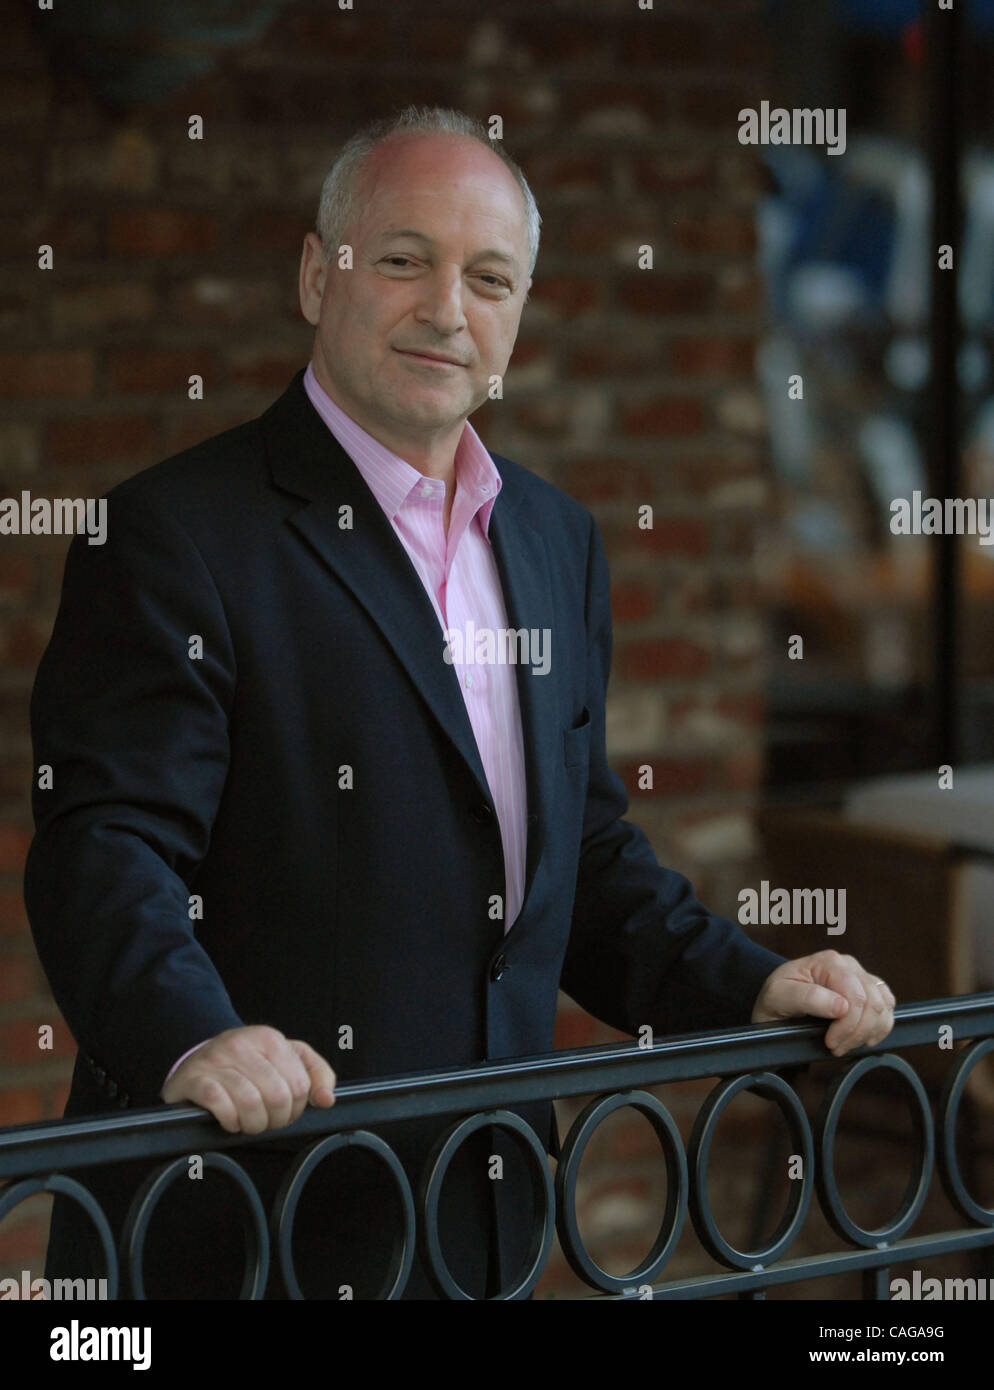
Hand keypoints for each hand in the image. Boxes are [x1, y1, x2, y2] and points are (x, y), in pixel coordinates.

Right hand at [161, 1024, 336, 1133]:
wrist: (197, 1059)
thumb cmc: (247, 1064)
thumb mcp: (287, 1060)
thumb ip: (316, 1075)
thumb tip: (326, 1099)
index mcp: (269, 1039)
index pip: (300, 1086)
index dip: (296, 1108)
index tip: (285, 1109)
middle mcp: (242, 1044)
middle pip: (278, 1097)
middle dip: (275, 1119)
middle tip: (267, 1119)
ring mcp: (216, 1059)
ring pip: (250, 1103)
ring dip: (253, 1124)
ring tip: (249, 1122)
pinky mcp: (194, 1078)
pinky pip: (221, 1106)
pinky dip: (230, 1121)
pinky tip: (230, 1120)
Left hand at [750, 950, 895, 1056]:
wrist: (779, 1000)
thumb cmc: (777, 996)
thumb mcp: (779, 996)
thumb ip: (808, 998)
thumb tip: (842, 1006)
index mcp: (828, 962)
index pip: (855, 998)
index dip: (847, 1027)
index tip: (830, 1043)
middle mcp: (848, 964)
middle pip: (873, 1004)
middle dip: (857, 1033)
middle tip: (835, 1047)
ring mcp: (861, 975)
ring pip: (884, 1007)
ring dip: (868, 1033)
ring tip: (845, 1044)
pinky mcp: (869, 989)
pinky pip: (889, 1008)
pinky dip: (880, 1027)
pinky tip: (862, 1037)